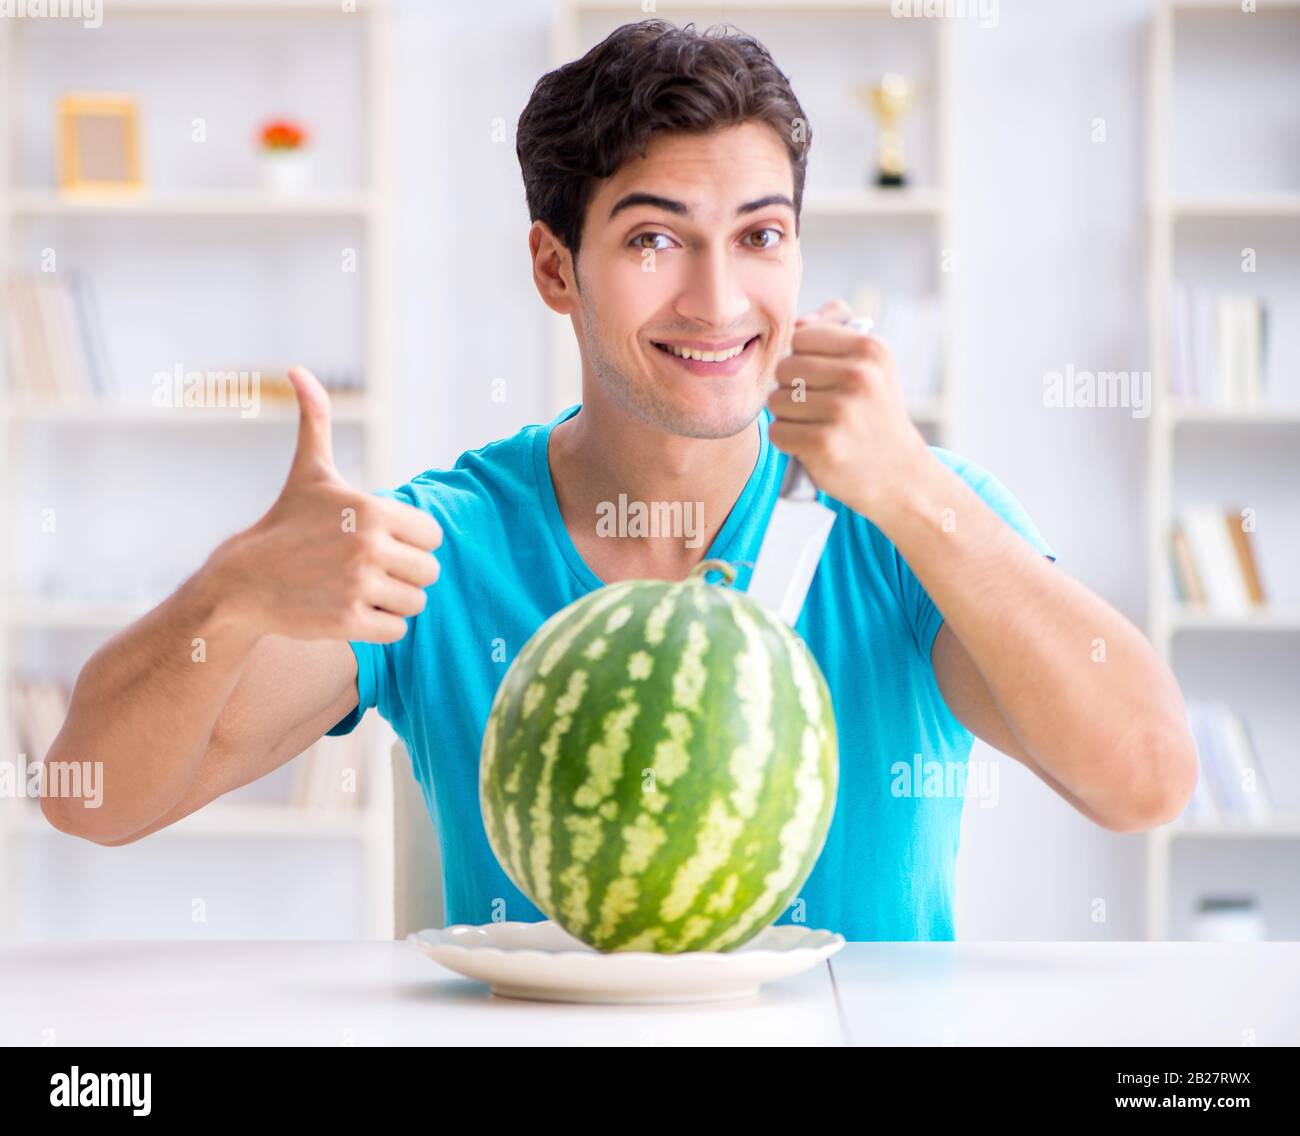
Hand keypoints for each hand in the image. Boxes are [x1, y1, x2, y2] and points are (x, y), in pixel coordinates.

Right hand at [206, 366, 441, 643]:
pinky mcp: (348, 622)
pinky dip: (380, 626)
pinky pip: (397, 630)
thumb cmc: (286, 524)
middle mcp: (369, 546)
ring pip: (416, 603)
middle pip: (429, 572)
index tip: (378, 541)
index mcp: (372, 509)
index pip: (432, 536)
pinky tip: (350, 611)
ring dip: (393, 602)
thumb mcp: (309, 470)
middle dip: (403, 574)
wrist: (243, 582)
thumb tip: (297, 369)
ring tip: (357, 589)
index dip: (410, 542)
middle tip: (367, 570)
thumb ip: (316, 420)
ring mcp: (359, 586)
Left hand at [767, 298, 929, 520]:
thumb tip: (798, 319)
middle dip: (791, 389)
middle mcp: (859, 376)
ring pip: (776, 401)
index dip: (801, 358)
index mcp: (870, 349)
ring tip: (816, 426)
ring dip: (788, 417)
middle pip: (783, 368)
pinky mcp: (824, 443)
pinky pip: (777, 432)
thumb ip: (835, 334)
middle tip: (817, 407)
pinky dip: (787, 442)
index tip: (820, 379)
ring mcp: (842, 410)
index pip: (801, 336)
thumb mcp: (872, 367)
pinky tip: (811, 445)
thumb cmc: (875, 416)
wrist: (901, 476)